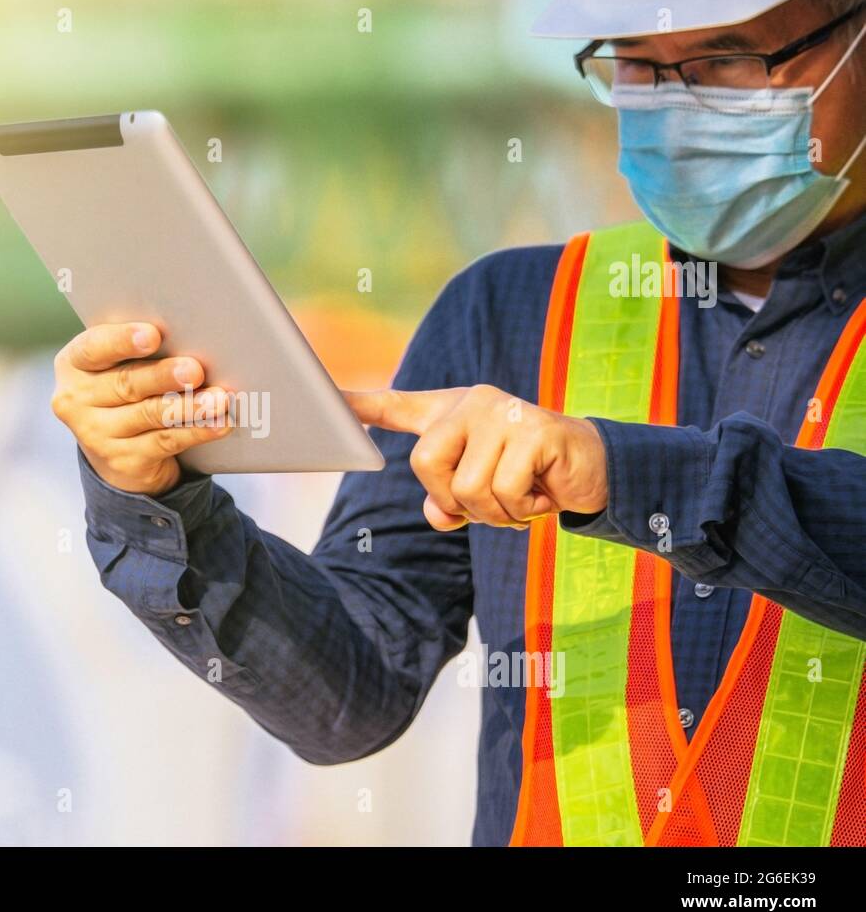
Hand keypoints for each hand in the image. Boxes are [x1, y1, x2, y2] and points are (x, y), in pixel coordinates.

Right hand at [51, 322, 231, 494]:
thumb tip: (190, 336)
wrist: (115, 448)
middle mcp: (76, 400)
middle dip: (163, 376)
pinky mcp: (123, 461)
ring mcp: (97, 435)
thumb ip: (139, 350)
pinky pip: (164, 442)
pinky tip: (219, 423)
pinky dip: (196, 432)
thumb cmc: (123, 388)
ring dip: (188, 407)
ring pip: (149, 415)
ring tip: (218, 399)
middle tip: (195, 370)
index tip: (152, 335)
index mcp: (73, 364)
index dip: (122, 341)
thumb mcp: (118, 365)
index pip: (93, 348)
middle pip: (125, 384)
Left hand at [344, 384, 607, 530]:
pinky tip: (541, 495)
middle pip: (426, 462)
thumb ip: (445, 504)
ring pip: (467, 487)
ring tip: (520, 497)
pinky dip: (523, 510)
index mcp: (449, 414)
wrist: (588, 472)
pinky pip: (505, 491)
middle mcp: (471, 403)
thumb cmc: (523, 480)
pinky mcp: (534, 430)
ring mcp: (503, 412)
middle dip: (454, 499)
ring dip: (496, 512)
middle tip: (490, 500)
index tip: (323, 398)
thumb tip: (437, 513)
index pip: (394, 405)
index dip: (356, 406)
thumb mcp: (477, 495)